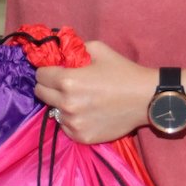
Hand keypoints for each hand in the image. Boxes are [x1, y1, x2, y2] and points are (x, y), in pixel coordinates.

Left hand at [33, 42, 155, 143]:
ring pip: (53, 111)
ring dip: (61, 105)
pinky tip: (87, 113)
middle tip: (65, 85)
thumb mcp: (98, 49)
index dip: (47, 71)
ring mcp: (73, 123)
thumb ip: (74, 48)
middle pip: (41, 94)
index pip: (40, 76)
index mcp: (68, 81)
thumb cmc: (123, 72)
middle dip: (49, 87)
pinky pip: (65, 127)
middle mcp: (67, 104)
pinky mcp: (81, 137)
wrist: (146, 99)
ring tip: (81, 100)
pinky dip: (72, 120)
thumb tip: (58, 51)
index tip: (55, 71)